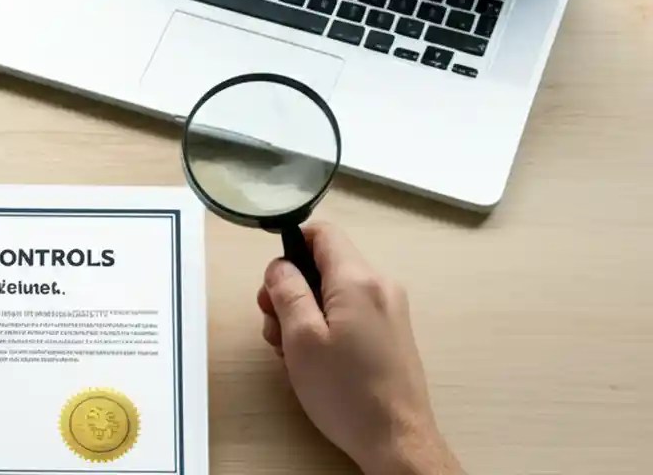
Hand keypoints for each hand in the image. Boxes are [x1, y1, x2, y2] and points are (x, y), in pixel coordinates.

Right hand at [258, 223, 462, 474]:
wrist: (397, 439)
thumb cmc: (346, 391)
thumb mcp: (301, 338)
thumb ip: (287, 291)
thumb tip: (280, 265)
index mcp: (358, 280)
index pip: (323, 232)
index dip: (291, 246)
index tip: (273, 281)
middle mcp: (380, 285)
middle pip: (325, 265)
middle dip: (292, 290)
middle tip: (275, 328)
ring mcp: (390, 309)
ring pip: (334, 292)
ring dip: (305, 313)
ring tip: (292, 352)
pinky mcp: (392, 332)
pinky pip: (350, 312)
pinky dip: (326, 326)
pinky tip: (316, 359)